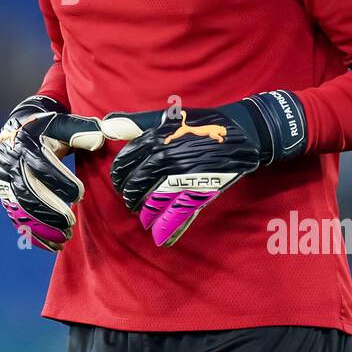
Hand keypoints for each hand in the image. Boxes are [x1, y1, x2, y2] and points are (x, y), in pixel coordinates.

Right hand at [0, 96, 104, 250]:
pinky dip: (34, 234)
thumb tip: (99, 140)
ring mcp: (7, 182)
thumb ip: (84, 130)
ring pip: (21, 209)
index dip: (59, 180)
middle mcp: (13, 164)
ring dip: (42, 226)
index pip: (41, 165)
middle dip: (49, 209)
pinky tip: (53, 246)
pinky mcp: (7, 196)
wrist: (21, 129)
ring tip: (66, 237)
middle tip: (70, 222)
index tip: (80, 194)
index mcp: (27, 144)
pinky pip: (17, 219)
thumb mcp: (66, 124)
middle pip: (28, 191)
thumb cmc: (50, 129)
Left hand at [100, 90, 306, 247]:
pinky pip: (176, 215)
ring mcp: (182, 177)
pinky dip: (165, 227)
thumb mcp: (170, 117)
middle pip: (135, 185)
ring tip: (142, 214)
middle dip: (129, 196)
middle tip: (131, 200)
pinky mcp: (200, 192)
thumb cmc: (204, 124)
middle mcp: (166, 158)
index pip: (124, 162)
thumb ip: (137, 124)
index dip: (119, 176)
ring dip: (143, 212)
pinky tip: (158, 233)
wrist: (243, 135)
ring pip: (152, 202)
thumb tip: (107, 126)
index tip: (120, 182)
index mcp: (156, 139)